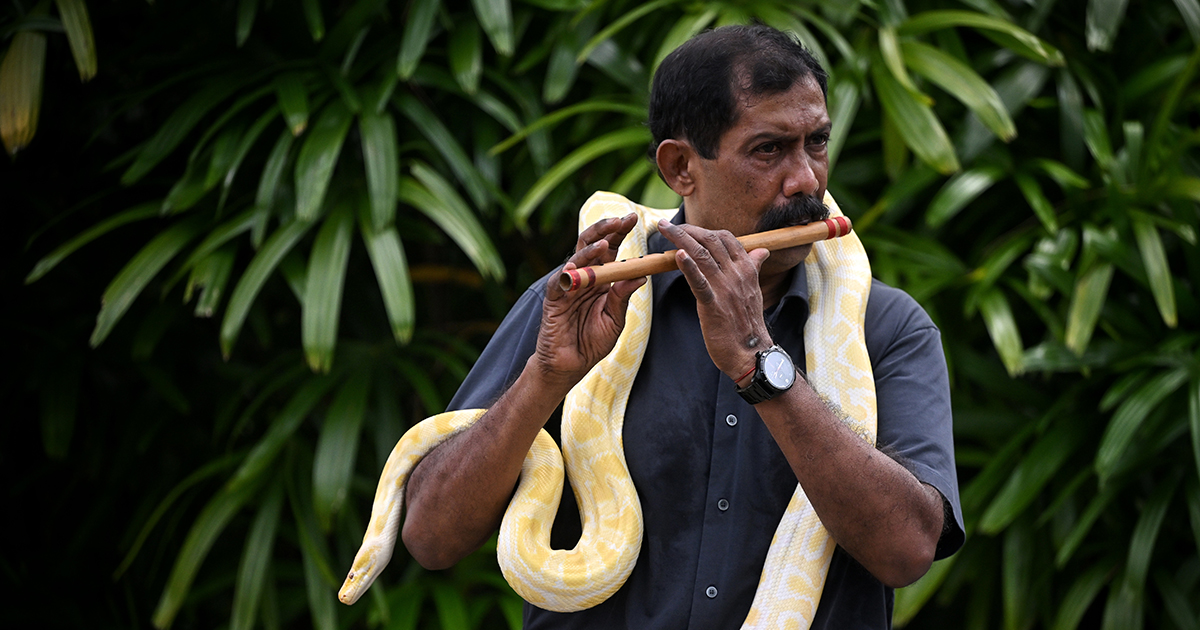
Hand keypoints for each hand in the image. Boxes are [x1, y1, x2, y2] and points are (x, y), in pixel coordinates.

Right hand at [533, 213, 646, 388]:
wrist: (570, 365)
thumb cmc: (592, 342)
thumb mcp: (615, 318)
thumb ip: (622, 296)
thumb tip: (641, 275)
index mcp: (602, 279)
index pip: (610, 249)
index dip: (620, 232)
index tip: (634, 218)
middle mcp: (585, 277)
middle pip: (592, 245)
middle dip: (606, 230)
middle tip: (621, 220)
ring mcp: (568, 286)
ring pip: (576, 258)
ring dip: (590, 249)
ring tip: (604, 243)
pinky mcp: (554, 298)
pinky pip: (560, 281)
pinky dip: (568, 273)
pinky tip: (576, 268)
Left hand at [656, 220, 772, 378]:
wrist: (752, 353)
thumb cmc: (748, 323)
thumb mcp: (754, 291)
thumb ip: (753, 268)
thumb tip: (762, 251)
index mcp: (746, 269)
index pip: (726, 238)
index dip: (704, 229)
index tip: (686, 227)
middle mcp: (737, 274)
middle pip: (711, 241)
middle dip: (687, 229)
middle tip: (666, 225)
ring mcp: (725, 288)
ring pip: (702, 255)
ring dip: (681, 238)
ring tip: (664, 229)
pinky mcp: (713, 305)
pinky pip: (700, 282)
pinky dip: (688, 267)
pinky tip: (678, 255)